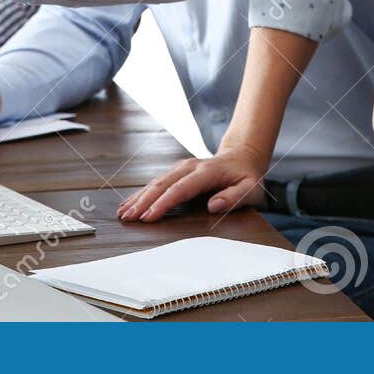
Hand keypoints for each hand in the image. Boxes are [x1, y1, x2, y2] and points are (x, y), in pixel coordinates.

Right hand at [116, 145, 268, 221]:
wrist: (243, 156)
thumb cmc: (247, 176)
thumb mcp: (251, 188)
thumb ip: (235, 197)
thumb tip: (213, 205)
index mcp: (207, 172)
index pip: (181, 189)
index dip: (163, 203)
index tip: (149, 217)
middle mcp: (190, 166)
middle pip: (162, 184)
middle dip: (143, 201)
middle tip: (128, 218)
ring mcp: (182, 167)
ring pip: (156, 182)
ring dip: (139, 197)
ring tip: (123, 213)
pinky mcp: (177, 171)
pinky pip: (157, 182)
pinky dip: (142, 193)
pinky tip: (130, 203)